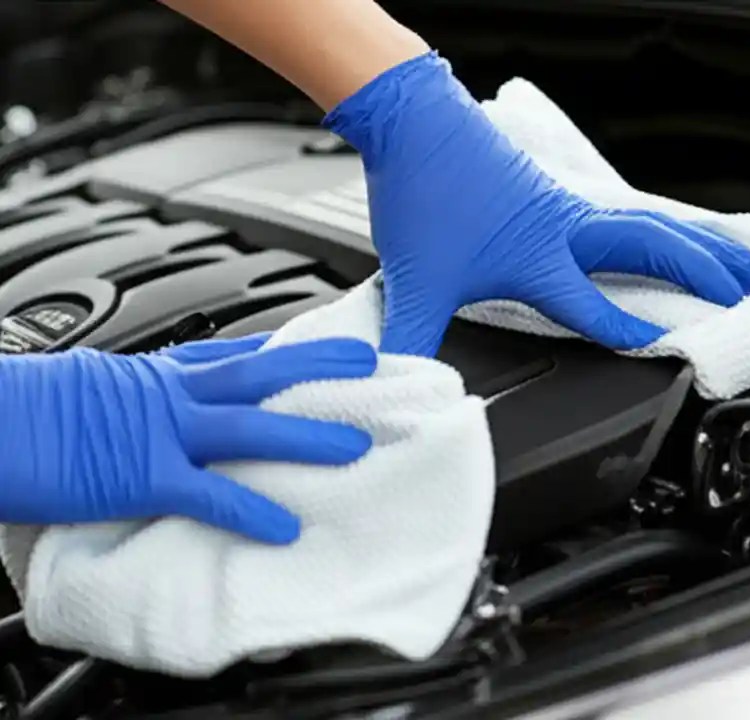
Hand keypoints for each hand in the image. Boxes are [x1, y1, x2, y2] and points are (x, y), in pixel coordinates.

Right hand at [0, 335, 376, 543]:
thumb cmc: (18, 409)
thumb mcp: (85, 386)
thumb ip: (125, 397)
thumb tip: (132, 407)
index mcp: (152, 374)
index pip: (228, 353)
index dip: (278, 347)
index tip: (316, 342)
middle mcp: (167, 393)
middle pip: (258, 369)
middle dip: (316, 363)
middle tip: (366, 360)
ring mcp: (161, 431)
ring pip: (251, 425)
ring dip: (307, 434)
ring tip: (356, 444)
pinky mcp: (143, 475)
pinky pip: (210, 495)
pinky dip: (251, 512)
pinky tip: (284, 528)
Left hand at [323, 52, 749, 356]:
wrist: (411, 116)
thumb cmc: (422, 187)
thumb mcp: (412, 279)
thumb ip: (408, 342)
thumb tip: (402, 385)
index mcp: (540, 255)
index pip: (596, 308)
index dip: (631, 336)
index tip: (672, 355)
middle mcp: (569, 229)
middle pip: (659, 251)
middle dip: (713, 275)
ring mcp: (572, 208)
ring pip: (658, 229)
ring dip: (707, 248)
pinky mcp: (564, 196)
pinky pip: (638, 218)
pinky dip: (674, 231)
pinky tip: (682, 240)